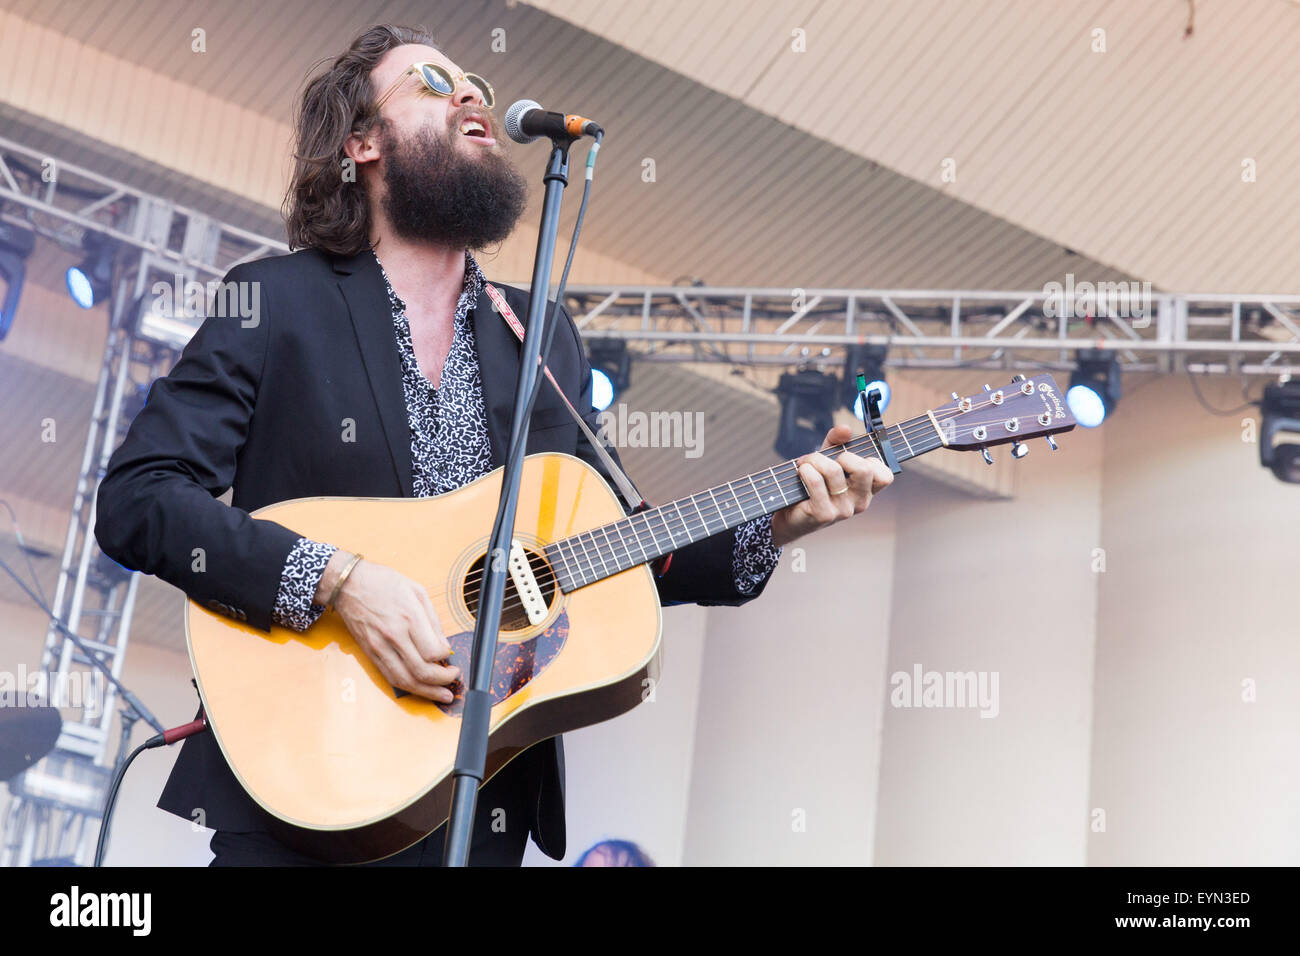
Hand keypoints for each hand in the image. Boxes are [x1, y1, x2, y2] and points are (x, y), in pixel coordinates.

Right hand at [325, 555, 459, 702]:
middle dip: (442, 681)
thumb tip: (444, 645)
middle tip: (452, 679)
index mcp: (409, 617)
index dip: (445, 658)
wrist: (349, 585)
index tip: (449, 655)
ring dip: (427, 692)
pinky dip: (407, 687)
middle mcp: (394, 635)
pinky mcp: (371, 654)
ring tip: (441, 694)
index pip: (432, 651)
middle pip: (421, 671)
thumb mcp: (417, 592)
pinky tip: (419, 688)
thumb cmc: (383, 583)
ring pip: (405, 680)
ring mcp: (380, 647)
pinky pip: (390, 677)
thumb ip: (433, 621)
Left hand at [770, 424, 894, 547]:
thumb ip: (837, 442)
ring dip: (815, 460)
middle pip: (864, 469)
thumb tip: (845, 428)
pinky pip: (816, 481)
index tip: (851, 458)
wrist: (788, 515)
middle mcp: (860, 503)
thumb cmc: (812, 485)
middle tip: (826, 459)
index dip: (871, 460)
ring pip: (834, 471)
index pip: (885, 475)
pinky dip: (806, 470)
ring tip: (805, 463)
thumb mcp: (827, 459)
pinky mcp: (824, 515)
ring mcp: (843, 511)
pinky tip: (801, 472)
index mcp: (867, 491)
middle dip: (842, 455)